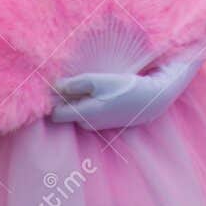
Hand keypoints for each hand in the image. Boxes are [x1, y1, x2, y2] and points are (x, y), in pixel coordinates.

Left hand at [50, 56, 199, 130]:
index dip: (52, 101)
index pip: (54, 114)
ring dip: (76, 100)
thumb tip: (55, 85)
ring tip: (87, 85)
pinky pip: (88, 113)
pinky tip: (98, 92)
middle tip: (70, 82)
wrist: (153, 99)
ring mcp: (97, 125)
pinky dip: (87, 103)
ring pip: (76, 113)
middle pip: (65, 113)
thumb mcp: (100, 80)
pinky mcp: (105, 122)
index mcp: (84, 115)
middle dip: (64, 99)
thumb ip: (75, 83)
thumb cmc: (127, 88)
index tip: (56, 87)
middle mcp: (88, 124)